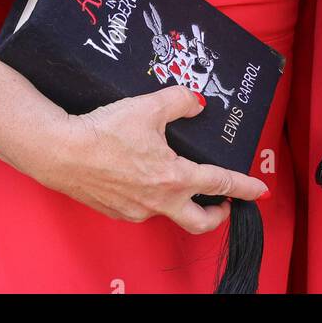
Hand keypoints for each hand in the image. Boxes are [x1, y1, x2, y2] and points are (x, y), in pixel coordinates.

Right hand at [26, 87, 269, 233]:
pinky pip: (143, 208)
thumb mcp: (148, 106)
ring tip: (178, 179)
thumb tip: (196, 104)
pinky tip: (143, 176)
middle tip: (223, 202)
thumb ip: (179, 101)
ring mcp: (137, 210)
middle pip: (199, 220)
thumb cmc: (105, 130)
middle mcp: (159, 201)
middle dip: (217, 214)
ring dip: (181, 200)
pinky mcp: (117, 212)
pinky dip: (153, 196)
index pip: (220, 182)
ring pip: (169, 212)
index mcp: (174, 177)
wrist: (62, 152)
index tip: (260, 191)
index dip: (244, 187)